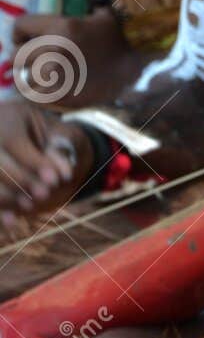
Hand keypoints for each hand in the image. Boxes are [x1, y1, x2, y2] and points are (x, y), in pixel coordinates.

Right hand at [0, 102, 91, 228]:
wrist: (22, 130)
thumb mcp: (52, 133)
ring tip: (28, 206)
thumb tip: (64, 174)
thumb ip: (57, 150)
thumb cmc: (41, 132)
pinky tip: (10, 221)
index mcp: (4, 116)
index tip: (56, 180)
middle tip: (45, 194)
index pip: (12, 140)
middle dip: (22, 181)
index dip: (34, 162)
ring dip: (5, 196)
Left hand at [13, 10, 139, 107]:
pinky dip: (36, 94)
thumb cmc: (119, 45)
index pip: (21, 25)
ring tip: (45, 77)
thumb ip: (88, 2)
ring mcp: (54, 75)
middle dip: (26, 58)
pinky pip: (31, 96)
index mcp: (64, 27)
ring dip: (31, 78)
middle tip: (37, 60)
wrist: (134, 78)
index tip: (26, 39)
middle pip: (17, 55)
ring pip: (22, 78)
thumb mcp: (105, 17)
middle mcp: (54, 49)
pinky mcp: (56, 96)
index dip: (22, 32)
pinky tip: (51, 89)